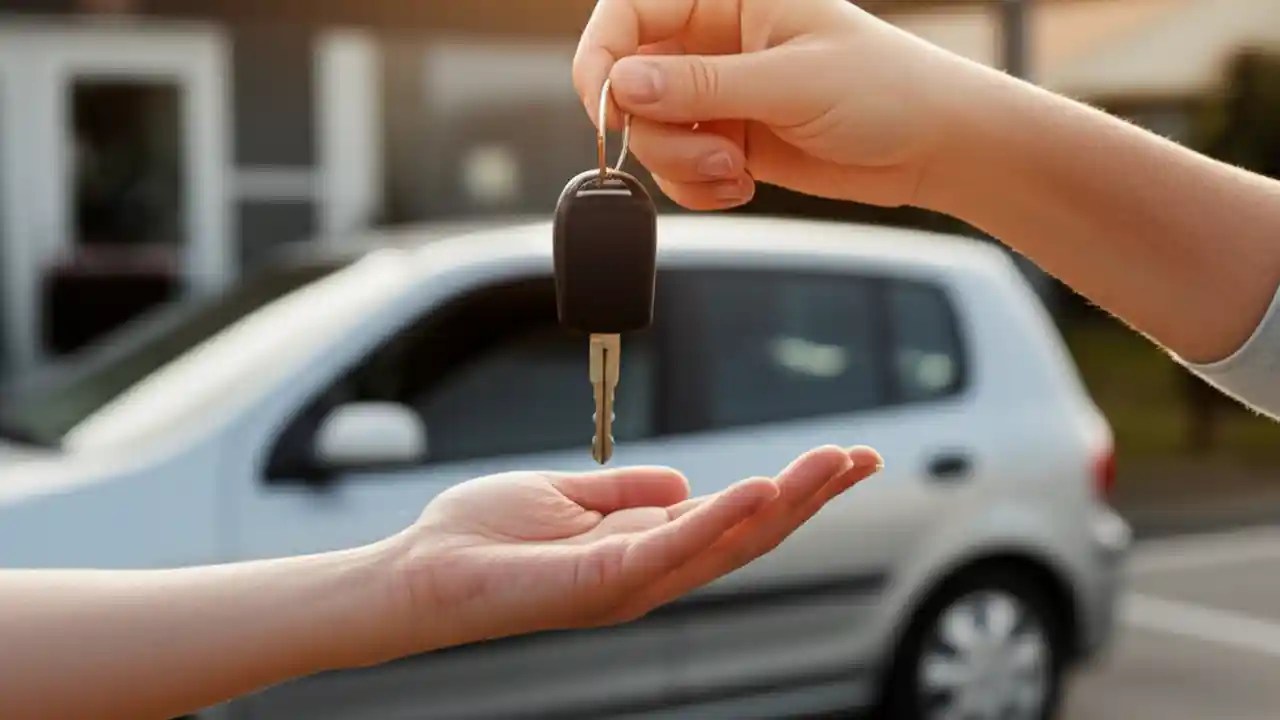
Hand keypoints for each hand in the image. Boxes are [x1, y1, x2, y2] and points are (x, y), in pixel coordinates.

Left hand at [388, 445, 881, 650]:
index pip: (733, 519)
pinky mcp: (600, 585)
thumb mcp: (565, 496)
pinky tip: (763, 488)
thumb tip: (682, 482)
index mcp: (643, 547)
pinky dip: (722, 519)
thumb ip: (624, 492)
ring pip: (727, 544)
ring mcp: (629, 584)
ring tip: (835, 463)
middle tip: (864, 458)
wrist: (419, 571)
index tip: (841, 457)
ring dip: (787, 503)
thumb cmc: (481, 535)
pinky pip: (672, 549)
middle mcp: (648, 572)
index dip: (790, 491)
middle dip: (811, 499)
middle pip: (748, 535)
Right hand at [573, 0, 976, 209]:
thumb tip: (624, 85)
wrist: (934, 146)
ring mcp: (719, 95)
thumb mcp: (792, 81)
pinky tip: (741, 186)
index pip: (632, 9)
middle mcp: (715, 43)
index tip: (605, 101)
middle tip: (705, 151)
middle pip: (631, 80)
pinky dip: (696, 188)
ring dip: (681, 164)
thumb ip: (704, 85)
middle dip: (655, 128)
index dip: (603, 53)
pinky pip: (677, 168)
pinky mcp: (728, 140)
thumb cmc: (887, 88)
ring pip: (650, 132)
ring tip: (736, 172)